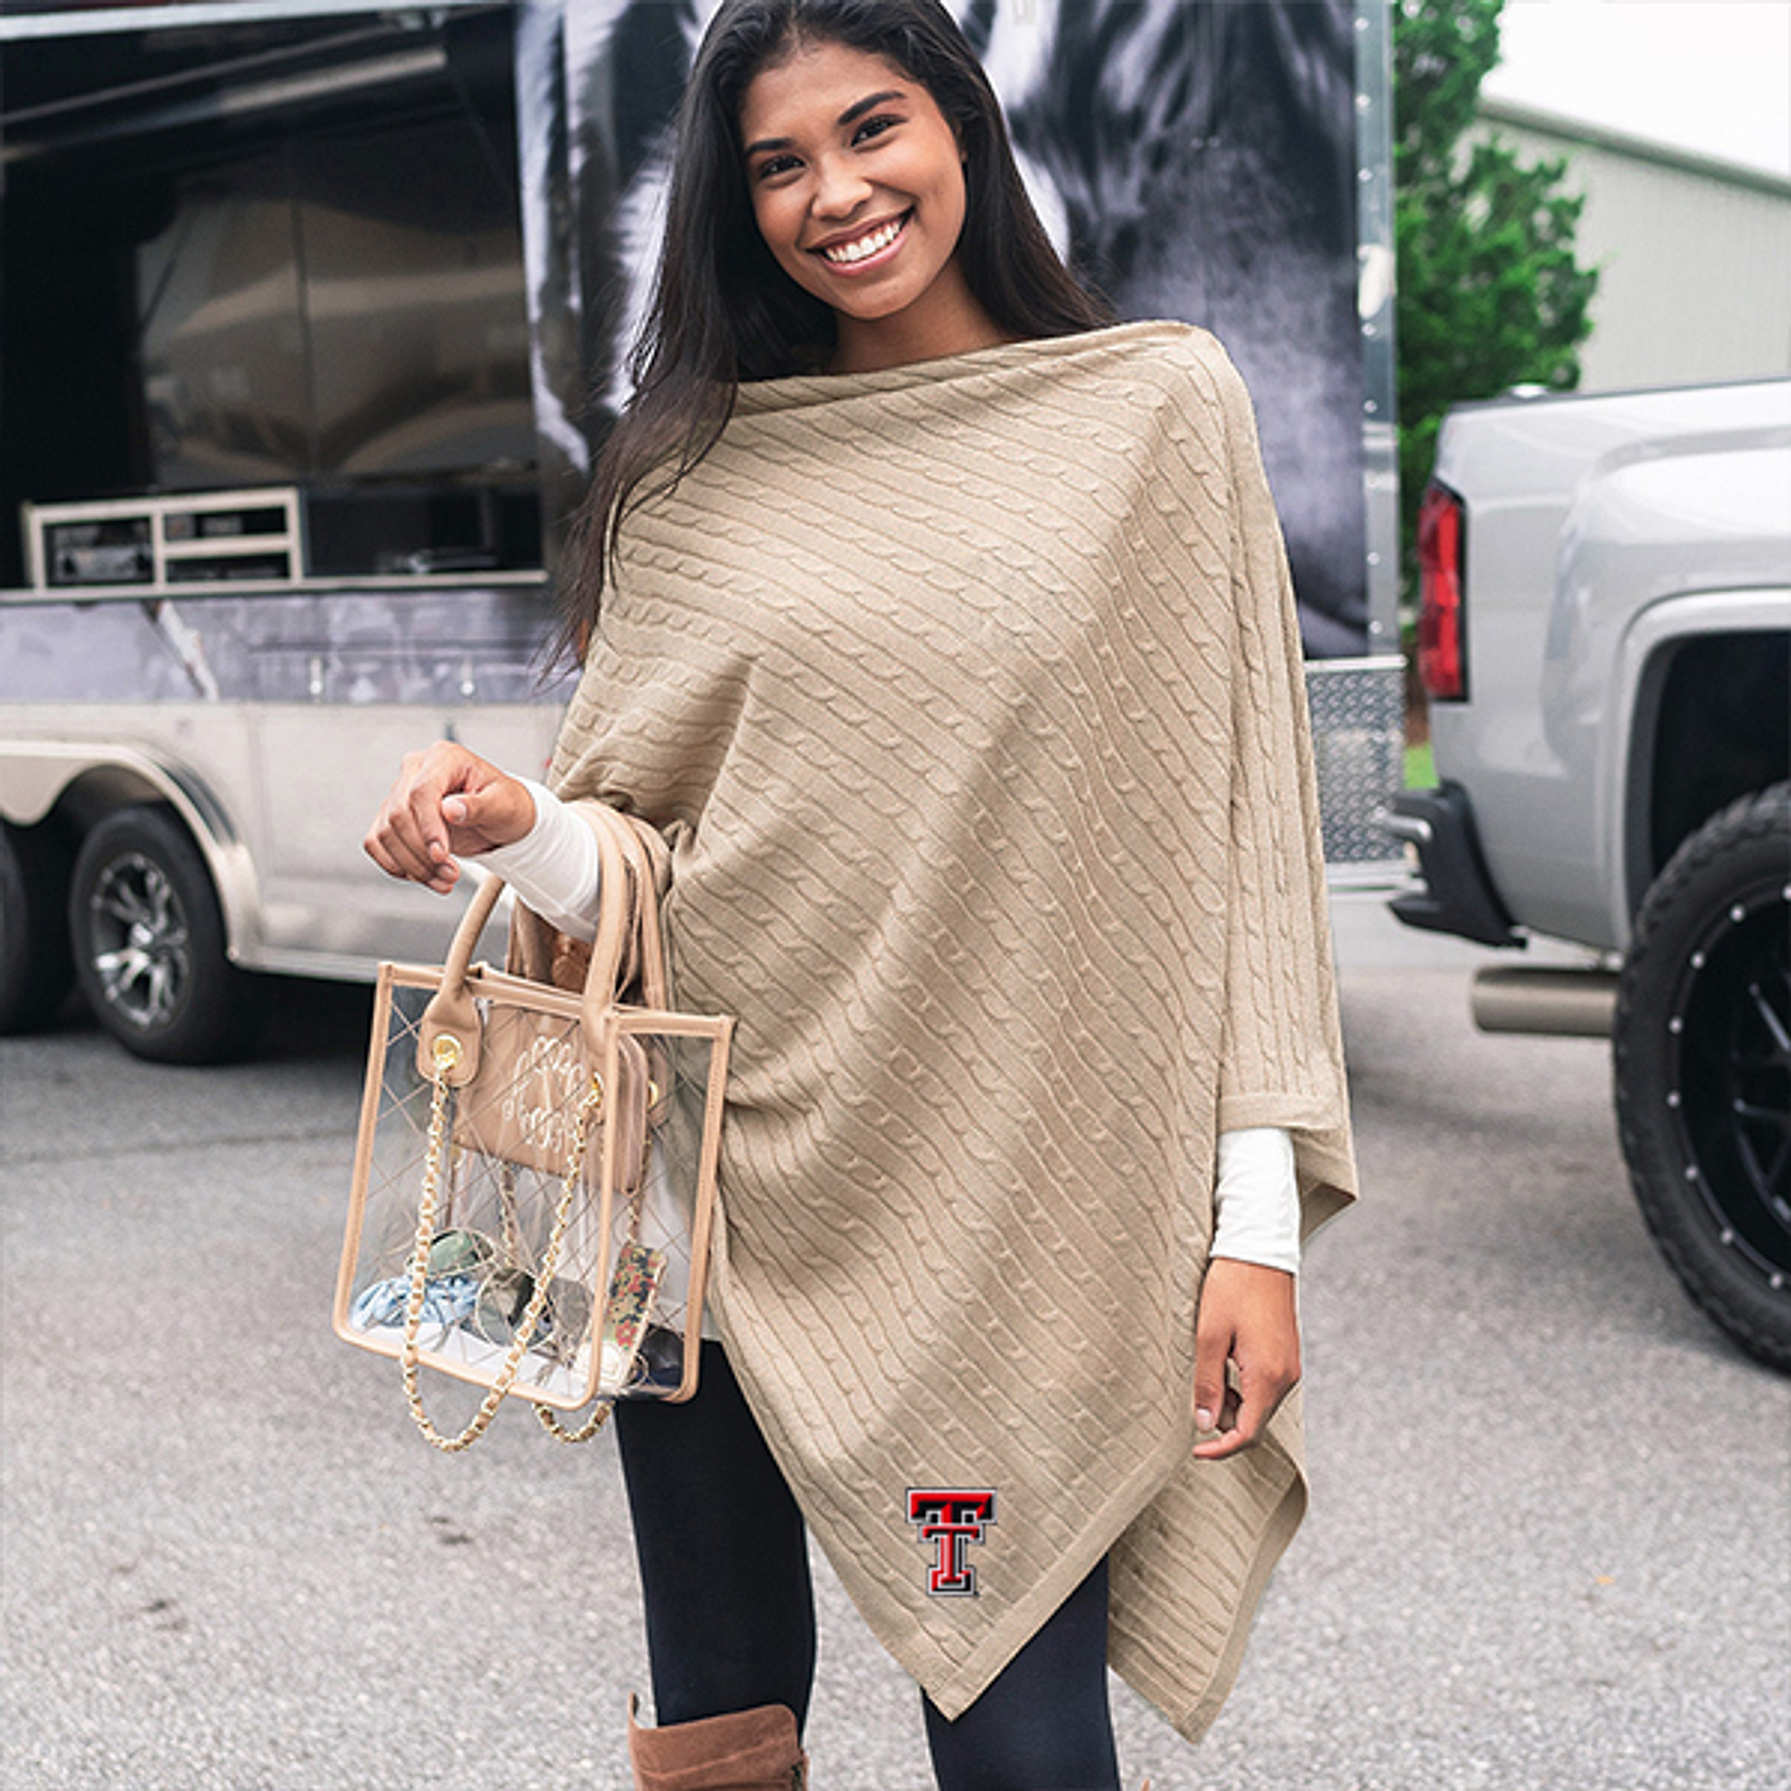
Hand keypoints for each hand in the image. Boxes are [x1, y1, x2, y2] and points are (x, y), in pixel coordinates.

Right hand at [362, 741, 535, 895]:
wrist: (499, 817)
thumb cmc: (506, 804)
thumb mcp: (504, 804)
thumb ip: (478, 806)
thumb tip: (449, 809)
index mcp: (444, 758)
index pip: (421, 791)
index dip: (428, 827)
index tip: (442, 855)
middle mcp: (416, 769)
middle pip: (398, 814)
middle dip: (422, 853)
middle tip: (452, 875)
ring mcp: (399, 792)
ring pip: (386, 832)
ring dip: (412, 865)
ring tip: (445, 881)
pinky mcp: (391, 816)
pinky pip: (377, 842)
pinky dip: (396, 865)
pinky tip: (422, 877)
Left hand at [1190, 1257, 1300, 1460]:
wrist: (1260, 1250)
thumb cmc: (1232, 1287)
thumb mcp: (1209, 1336)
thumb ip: (1208, 1384)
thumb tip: (1206, 1424)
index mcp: (1267, 1376)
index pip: (1248, 1434)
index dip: (1220, 1449)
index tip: (1195, 1451)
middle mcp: (1287, 1376)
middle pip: (1256, 1422)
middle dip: (1226, 1422)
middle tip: (1197, 1400)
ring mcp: (1290, 1365)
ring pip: (1260, 1404)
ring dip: (1234, 1403)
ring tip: (1209, 1372)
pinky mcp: (1288, 1353)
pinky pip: (1266, 1385)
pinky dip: (1244, 1387)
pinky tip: (1225, 1363)